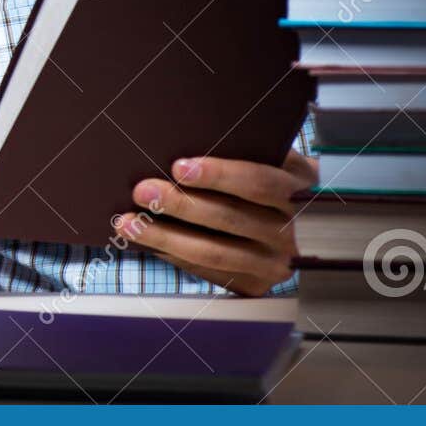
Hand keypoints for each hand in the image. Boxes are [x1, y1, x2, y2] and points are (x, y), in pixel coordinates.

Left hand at [115, 150, 316, 295]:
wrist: (296, 226)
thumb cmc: (265, 179)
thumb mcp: (268, 160)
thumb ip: (241, 151)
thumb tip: (183, 141)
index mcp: (296, 190)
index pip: (259, 182)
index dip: (220, 175)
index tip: (178, 167)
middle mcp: (290, 230)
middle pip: (231, 218)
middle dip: (181, 205)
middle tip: (142, 190)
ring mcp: (275, 262)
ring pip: (215, 252)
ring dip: (166, 237)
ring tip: (129, 223)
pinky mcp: (256, 284)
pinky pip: (210, 272)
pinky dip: (175, 256)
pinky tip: (147, 243)